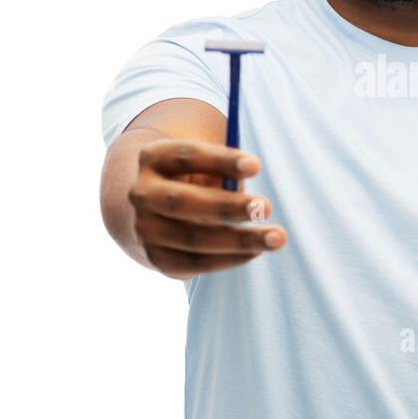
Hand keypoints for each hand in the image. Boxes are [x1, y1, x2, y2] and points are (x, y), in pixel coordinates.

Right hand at [128, 137, 286, 277]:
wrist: (154, 212)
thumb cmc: (194, 180)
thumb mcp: (206, 168)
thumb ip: (225, 177)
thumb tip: (254, 205)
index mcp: (153, 157)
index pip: (185, 156)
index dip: (220, 160)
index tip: (256, 166)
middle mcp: (141, 193)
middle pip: (182, 201)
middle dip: (228, 206)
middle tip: (267, 207)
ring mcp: (144, 228)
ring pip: (192, 238)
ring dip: (238, 239)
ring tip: (276, 237)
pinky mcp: (156, 258)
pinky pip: (194, 262)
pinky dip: (229, 259)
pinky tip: (255, 251)